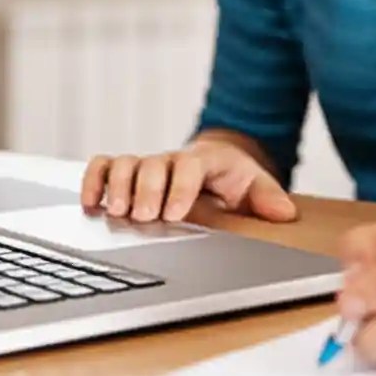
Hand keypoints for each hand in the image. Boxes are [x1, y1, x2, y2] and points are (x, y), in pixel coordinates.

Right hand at [80, 138, 297, 222]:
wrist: (214, 162)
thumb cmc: (231, 177)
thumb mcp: (255, 185)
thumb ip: (268, 197)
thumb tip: (284, 212)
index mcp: (203, 161)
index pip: (190, 167)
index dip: (180, 187)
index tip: (174, 212)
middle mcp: (170, 160)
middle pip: (152, 164)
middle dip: (146, 189)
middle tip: (144, 216)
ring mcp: (147, 165)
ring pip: (125, 163)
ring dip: (118, 186)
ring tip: (118, 212)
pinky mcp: (127, 172)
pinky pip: (103, 167)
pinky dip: (93, 182)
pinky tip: (91, 204)